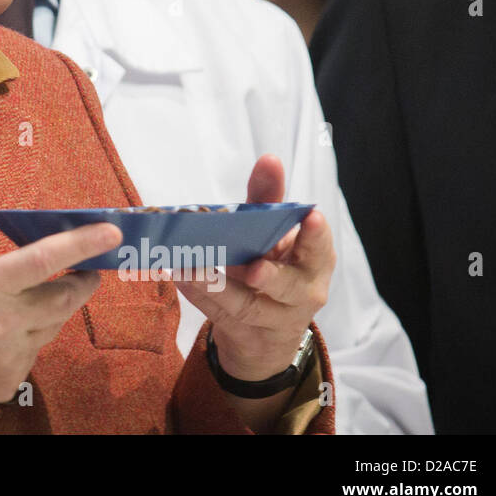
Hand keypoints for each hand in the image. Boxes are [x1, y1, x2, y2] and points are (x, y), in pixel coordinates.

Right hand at [0, 185, 120, 433]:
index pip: (44, 259)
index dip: (82, 243)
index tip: (110, 231)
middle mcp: (4, 323)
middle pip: (66, 296)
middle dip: (85, 278)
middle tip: (90, 266)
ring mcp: (11, 356)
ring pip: (54, 324)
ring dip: (59, 305)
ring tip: (49, 291)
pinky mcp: (11, 382)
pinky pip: (35, 350)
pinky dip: (33, 333)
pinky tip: (10, 328)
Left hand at [174, 154, 334, 382]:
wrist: (266, 335)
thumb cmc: (274, 269)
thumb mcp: (274, 237)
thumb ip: (269, 200)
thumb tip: (269, 160)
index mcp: (314, 262)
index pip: (318, 247)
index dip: (315, 234)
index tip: (310, 215)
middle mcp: (301, 293)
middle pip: (288, 286)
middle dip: (270, 276)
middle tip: (252, 268)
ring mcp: (273, 320)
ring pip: (246, 306)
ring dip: (217, 287)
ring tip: (190, 267)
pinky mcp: (244, 334)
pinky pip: (219, 314)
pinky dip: (197, 294)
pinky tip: (177, 275)